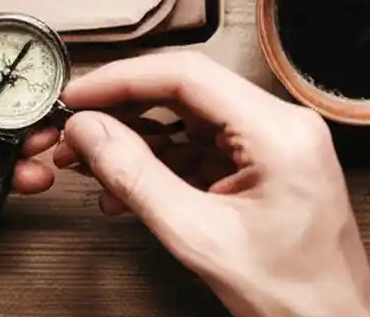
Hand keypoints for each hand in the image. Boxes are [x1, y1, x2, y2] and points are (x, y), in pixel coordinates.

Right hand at [54, 53, 369, 316]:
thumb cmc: (293, 296)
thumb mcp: (198, 236)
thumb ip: (137, 177)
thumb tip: (90, 133)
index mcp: (278, 132)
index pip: (187, 75)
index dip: (122, 79)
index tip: (79, 93)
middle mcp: (283, 126)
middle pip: (186, 92)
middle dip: (124, 110)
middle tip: (76, 127)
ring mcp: (276, 144)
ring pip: (189, 120)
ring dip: (137, 140)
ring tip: (89, 161)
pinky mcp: (266, 165)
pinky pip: (202, 149)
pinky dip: (162, 164)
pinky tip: (125, 186)